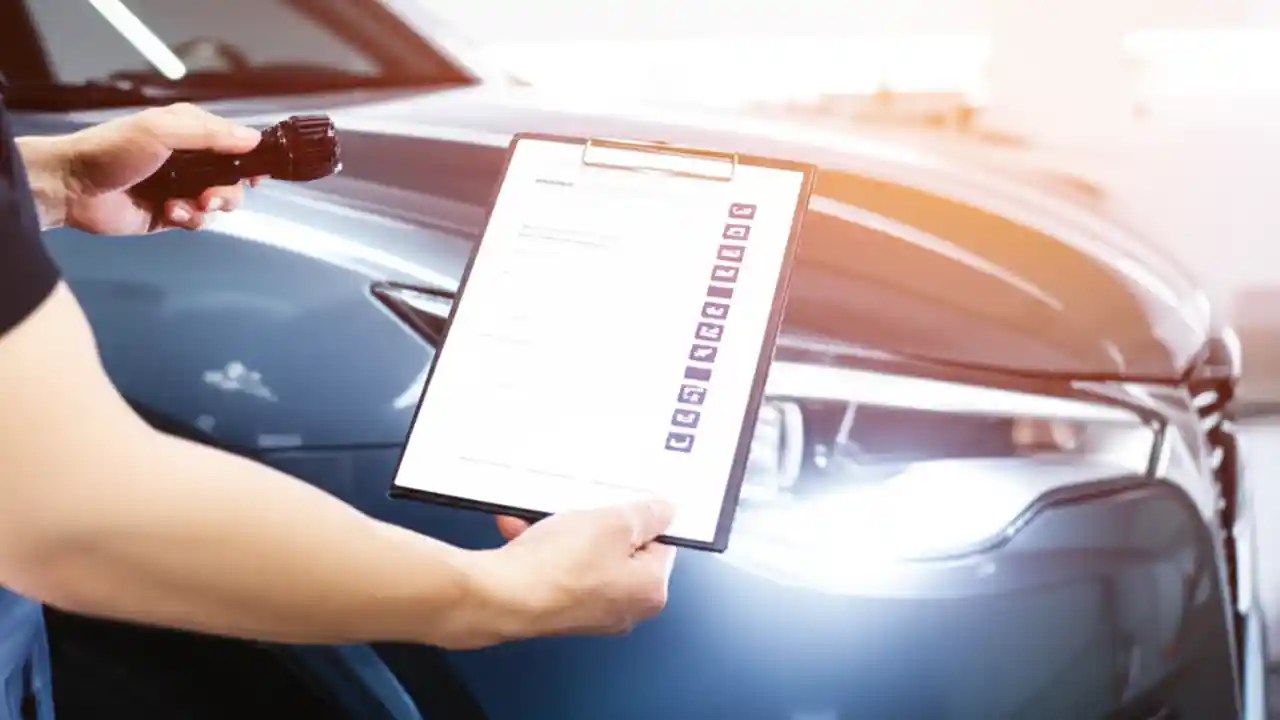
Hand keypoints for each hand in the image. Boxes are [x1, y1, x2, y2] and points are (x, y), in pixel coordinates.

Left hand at [30, 103, 264, 234]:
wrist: (71, 187)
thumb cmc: (114, 150)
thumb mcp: (163, 131)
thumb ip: (210, 134)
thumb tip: (255, 139)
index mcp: (190, 132)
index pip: (234, 143)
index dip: (250, 158)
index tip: (258, 174)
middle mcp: (190, 159)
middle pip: (234, 178)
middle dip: (228, 191)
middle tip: (210, 197)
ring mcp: (181, 188)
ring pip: (219, 203)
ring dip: (206, 206)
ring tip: (182, 205)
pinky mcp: (171, 214)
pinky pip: (198, 220)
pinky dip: (188, 219)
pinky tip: (168, 213)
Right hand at [487, 502, 676, 637]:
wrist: (501, 598)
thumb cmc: (559, 569)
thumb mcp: (614, 522)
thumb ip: (647, 514)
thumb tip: (666, 511)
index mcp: (650, 590)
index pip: (661, 542)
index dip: (640, 518)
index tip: (621, 504)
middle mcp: (623, 608)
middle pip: (619, 548)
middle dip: (593, 523)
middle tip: (581, 511)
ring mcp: (588, 610)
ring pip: (583, 554)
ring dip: (562, 531)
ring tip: (544, 519)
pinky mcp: (557, 607)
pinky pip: (557, 567)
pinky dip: (543, 547)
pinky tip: (523, 532)